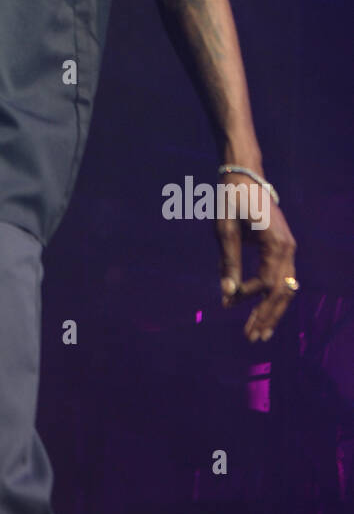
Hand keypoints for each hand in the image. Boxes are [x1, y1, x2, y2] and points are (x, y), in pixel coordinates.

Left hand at [215, 192, 297, 340]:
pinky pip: (282, 279)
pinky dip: (273, 297)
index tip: (228, 303)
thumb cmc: (232, 199)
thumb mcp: (225, 229)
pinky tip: (262, 312)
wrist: (244, 175)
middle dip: (267, 316)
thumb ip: (228, 262)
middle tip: (251, 339)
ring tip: (259, 332)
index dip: (248, 296)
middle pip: (282, 292)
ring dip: (272, 311)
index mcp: (276, 243)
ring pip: (286, 289)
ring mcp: (288, 248)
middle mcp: (288, 248)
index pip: (267, 283)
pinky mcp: (282, 248)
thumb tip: (227, 295)